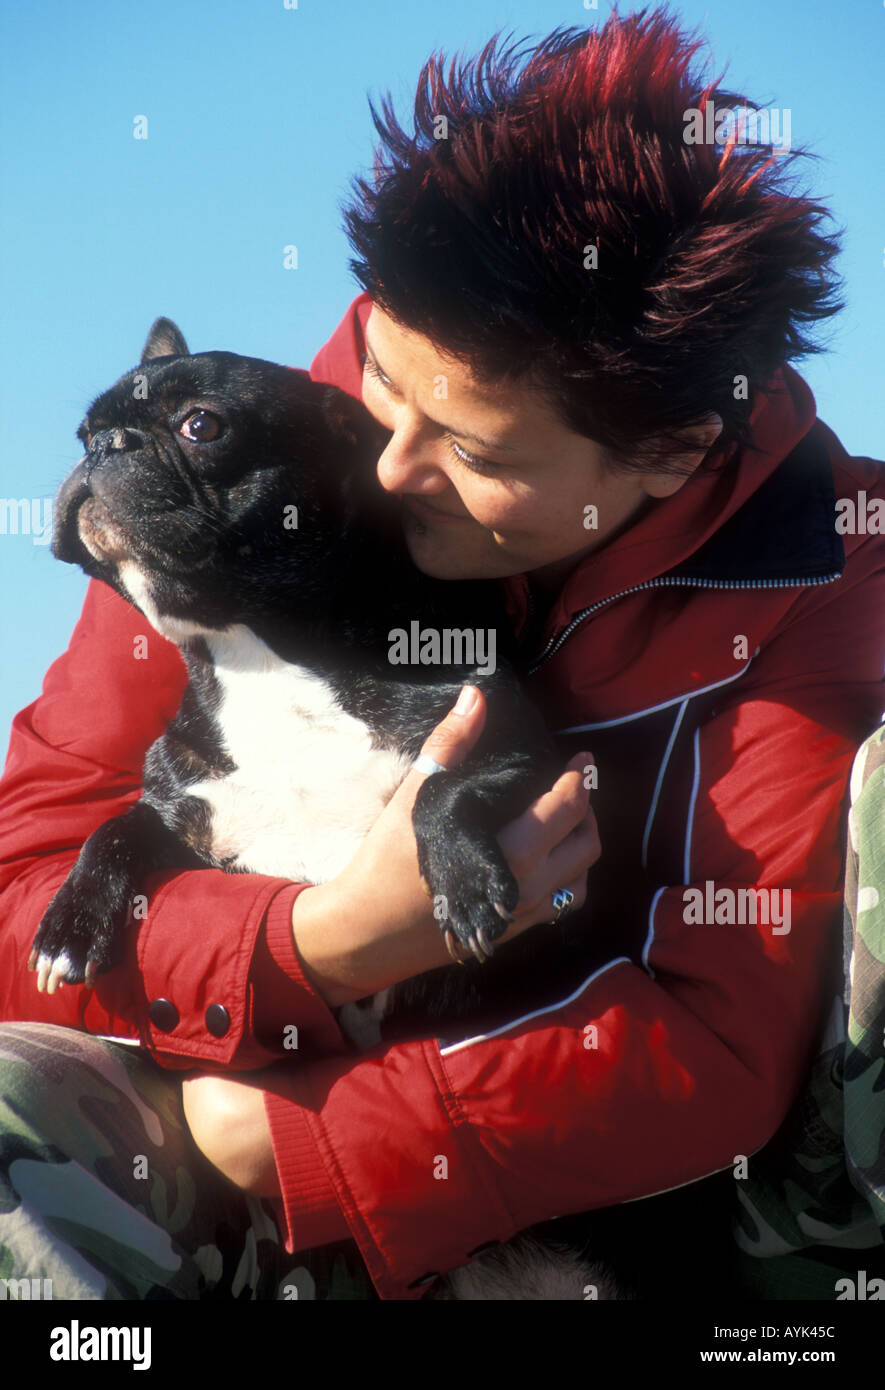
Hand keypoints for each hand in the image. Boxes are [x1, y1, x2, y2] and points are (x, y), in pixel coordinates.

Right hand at [292, 685, 599, 1007]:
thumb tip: (474, 697)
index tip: (581, 759)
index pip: (567, 808)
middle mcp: (526, 885)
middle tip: (574, 784)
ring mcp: (523, 914)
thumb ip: (450, 745)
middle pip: (585, 841)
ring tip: (567, 819)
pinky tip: (550, 858)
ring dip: (582, 844)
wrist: (369, 932)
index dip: (579, 778)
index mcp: (507, 849)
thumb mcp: (416, 797)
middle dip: (586, 807)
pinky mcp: (514, 932)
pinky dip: (570, 875)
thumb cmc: (388, 861)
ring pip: (582, 876)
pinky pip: (564, 904)